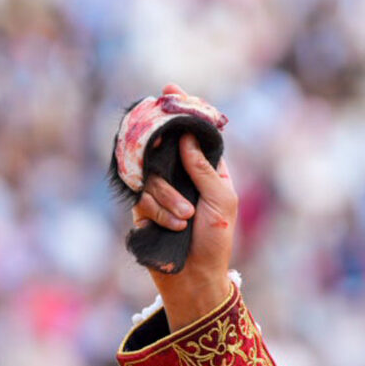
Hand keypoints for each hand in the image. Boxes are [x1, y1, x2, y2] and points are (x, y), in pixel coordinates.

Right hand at [132, 84, 239, 327]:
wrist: (194, 277)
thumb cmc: (216, 240)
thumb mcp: (221, 201)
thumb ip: (205, 169)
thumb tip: (188, 137)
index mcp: (208, 171)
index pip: (196, 135)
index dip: (185, 111)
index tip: (171, 88)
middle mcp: (183, 176)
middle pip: (166, 144)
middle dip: (162, 139)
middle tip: (155, 126)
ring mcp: (162, 190)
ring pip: (153, 174)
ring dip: (169, 198)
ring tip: (184, 220)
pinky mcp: (144, 208)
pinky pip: (143, 197)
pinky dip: (157, 212)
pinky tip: (171, 227)